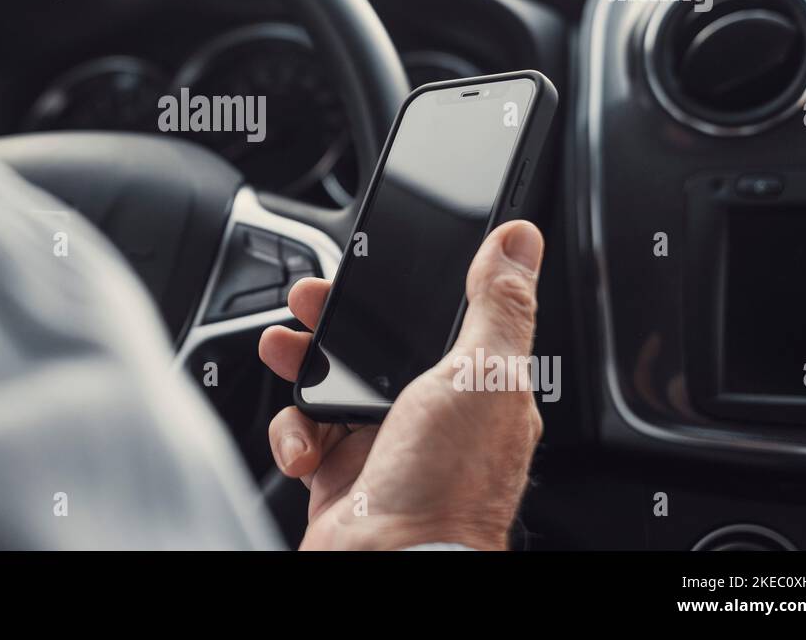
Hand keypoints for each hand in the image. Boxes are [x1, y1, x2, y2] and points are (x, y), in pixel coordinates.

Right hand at [258, 219, 545, 550]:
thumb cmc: (449, 486)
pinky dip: (293, 432)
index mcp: (475, 389)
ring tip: (286, 350)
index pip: (438, 320)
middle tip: (309, 300)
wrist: (391, 564)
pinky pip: (304, 432)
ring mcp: (381, 445)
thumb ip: (499, 304)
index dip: (401, 290)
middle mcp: (429, 417)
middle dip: (334, 318)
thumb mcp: (483, 374)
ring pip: (331, 382)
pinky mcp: (339, 474)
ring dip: (303, 364)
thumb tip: (520, 241)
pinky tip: (305, 444)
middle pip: (373, 345)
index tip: (372, 263)